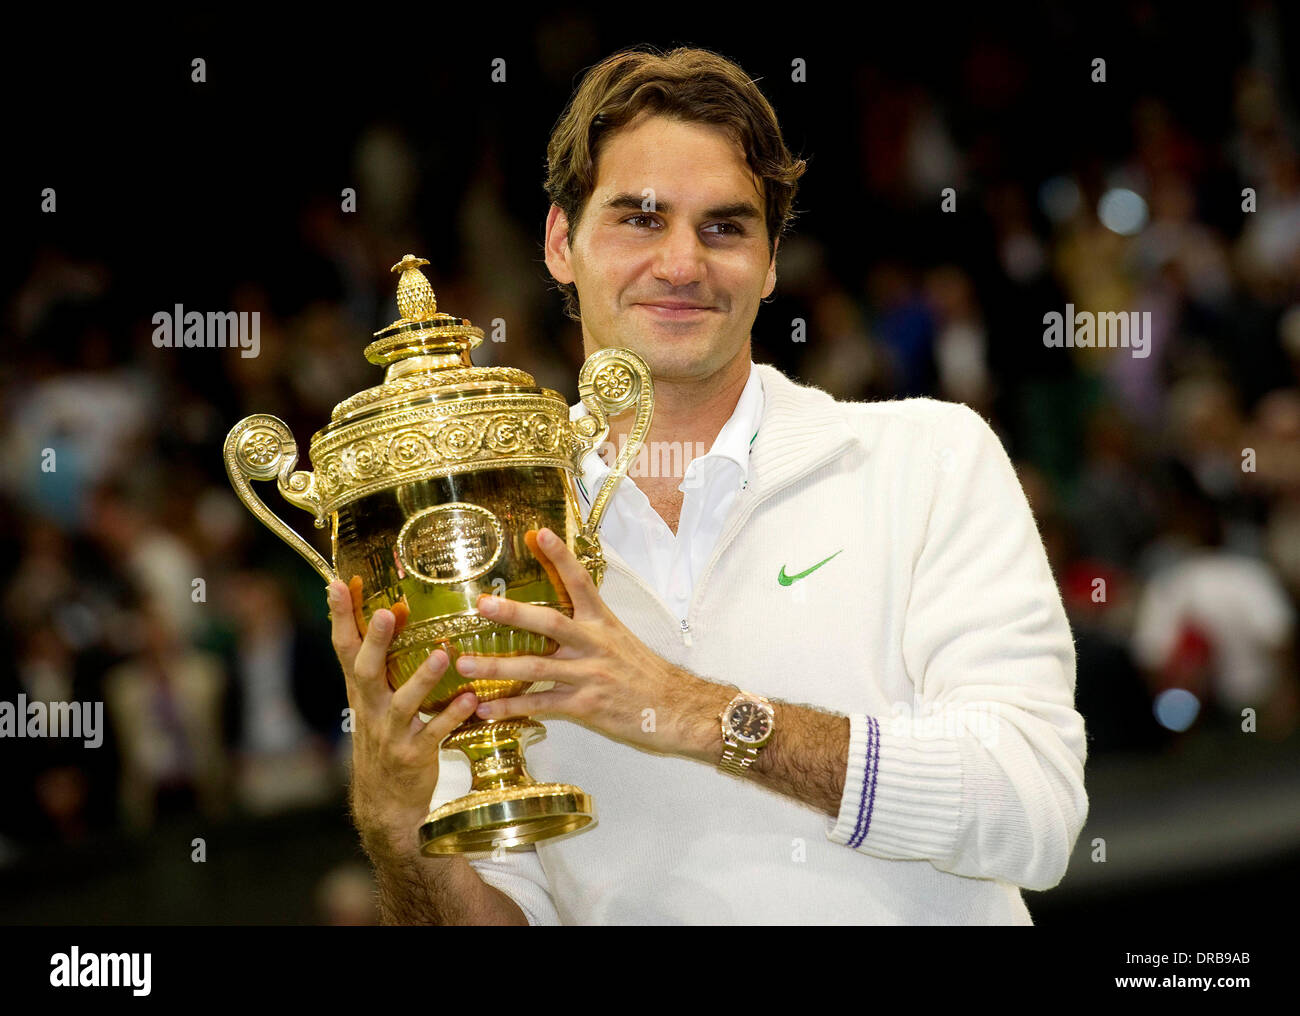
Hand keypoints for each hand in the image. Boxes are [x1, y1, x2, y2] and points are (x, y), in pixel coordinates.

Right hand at [329, 576, 477, 858]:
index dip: (338, 617)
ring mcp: (390, 734)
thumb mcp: (375, 700)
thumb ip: (382, 662)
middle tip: (384, 612)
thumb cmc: (386, 739)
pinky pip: (434, 734)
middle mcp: (370, 709)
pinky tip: (471, 700)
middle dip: (373, 642)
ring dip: (422, 679)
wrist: (386, 803)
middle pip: (366, 671)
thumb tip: (391, 610)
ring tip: (443, 655)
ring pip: (402, 704)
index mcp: (361, 691)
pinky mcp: (414, 756)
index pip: (344, 648)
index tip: (336, 584)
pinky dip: (452, 717)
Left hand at [456, 528, 731, 758]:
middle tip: (481, 605)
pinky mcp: (585, 705)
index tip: (538, 533)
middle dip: (513, 613)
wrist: (675, 708)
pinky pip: (541, 705)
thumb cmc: (646, 674)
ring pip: (536, 668)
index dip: (560, 556)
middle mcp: (594, 644)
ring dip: (497, 667)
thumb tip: (558, 611)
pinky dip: (511, 708)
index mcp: (603, 623)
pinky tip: (485, 710)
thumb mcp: (620, 640)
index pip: (581, 582)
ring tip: (465, 665)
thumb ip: (589, 626)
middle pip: (550, 623)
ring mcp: (588, 675)